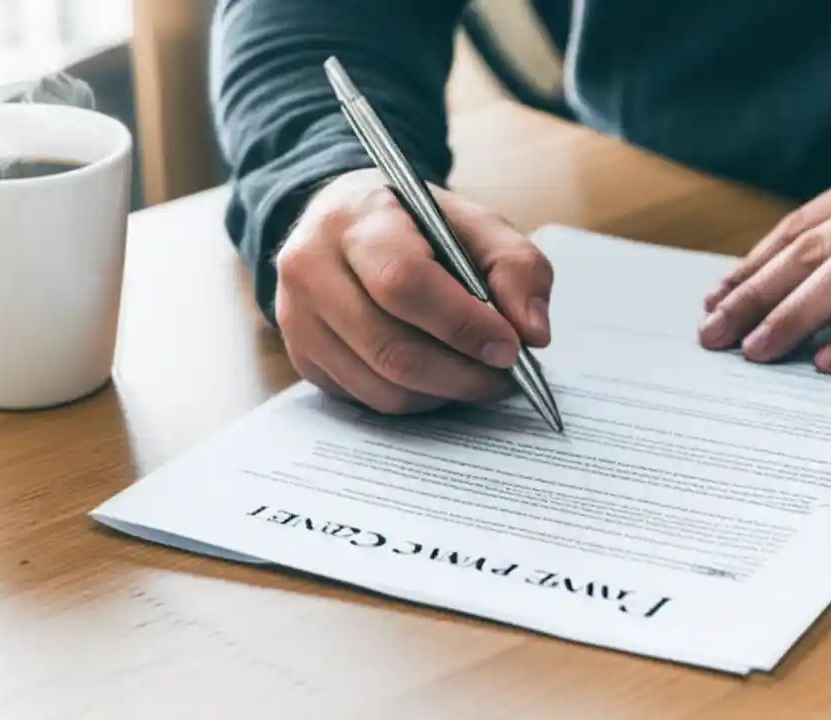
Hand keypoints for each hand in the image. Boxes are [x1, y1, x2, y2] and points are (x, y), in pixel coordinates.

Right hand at [274, 169, 551, 412]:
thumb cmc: (418, 226)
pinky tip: (442, 379)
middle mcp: (310, 268)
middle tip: (507, 377)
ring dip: (444, 394)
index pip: (403, 283)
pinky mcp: (303, 358)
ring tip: (481, 378)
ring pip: (381, 386)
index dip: (463, 324)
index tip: (511, 348)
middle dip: (462, 373)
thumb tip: (533, 333)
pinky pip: (367, 400)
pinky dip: (417, 400)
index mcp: (355, 220)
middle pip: (391, 347)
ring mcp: (297, 319)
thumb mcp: (476, 225)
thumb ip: (518, 267)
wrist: (345, 225)